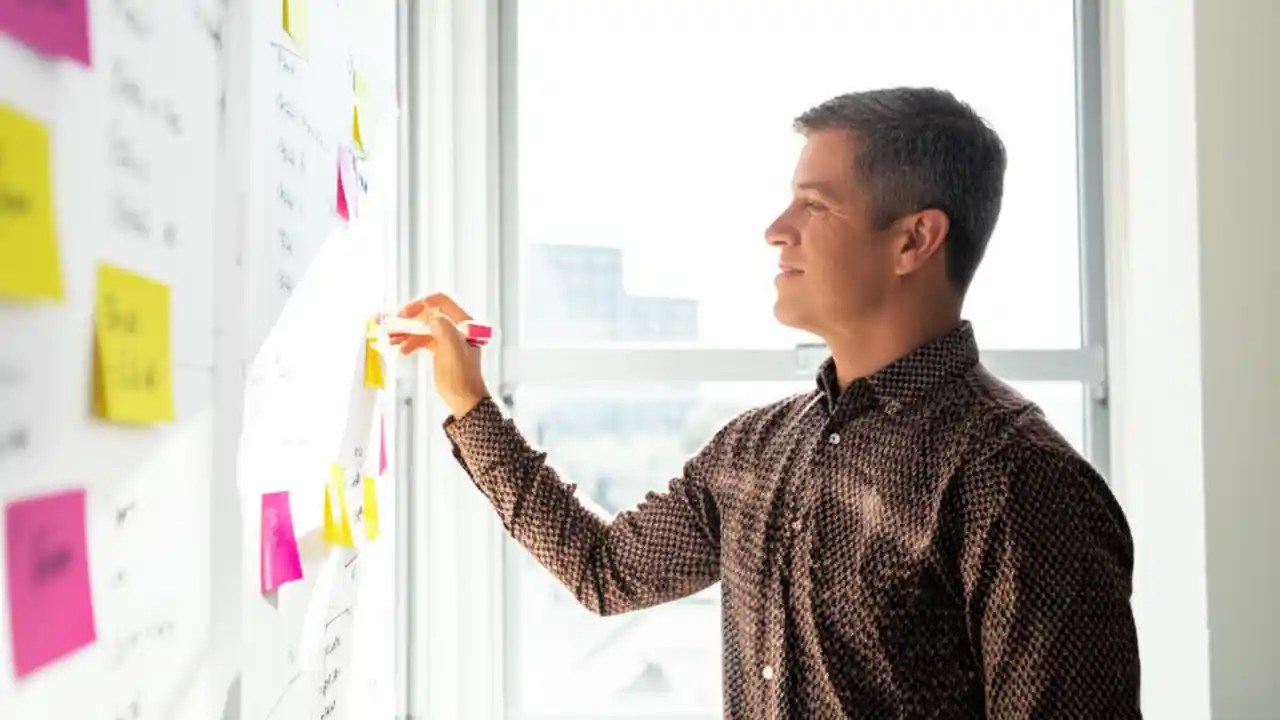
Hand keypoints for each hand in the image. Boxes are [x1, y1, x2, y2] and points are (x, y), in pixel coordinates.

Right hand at [389, 293, 489, 416]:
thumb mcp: (452, 350)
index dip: (422, 304)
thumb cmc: (462, 377)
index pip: (442, 302)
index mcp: (465, 323)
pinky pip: (423, 339)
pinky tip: (402, 350)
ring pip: (424, 327)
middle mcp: (457, 327)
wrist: (464, 400)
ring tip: (390, 339)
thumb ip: (443, 328)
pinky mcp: (441, 348)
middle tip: (392, 326)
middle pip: (429, 314)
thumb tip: (429, 315)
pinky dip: (411, 342)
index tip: (405, 312)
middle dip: (410, 320)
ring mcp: (449, 337)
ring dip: (407, 332)